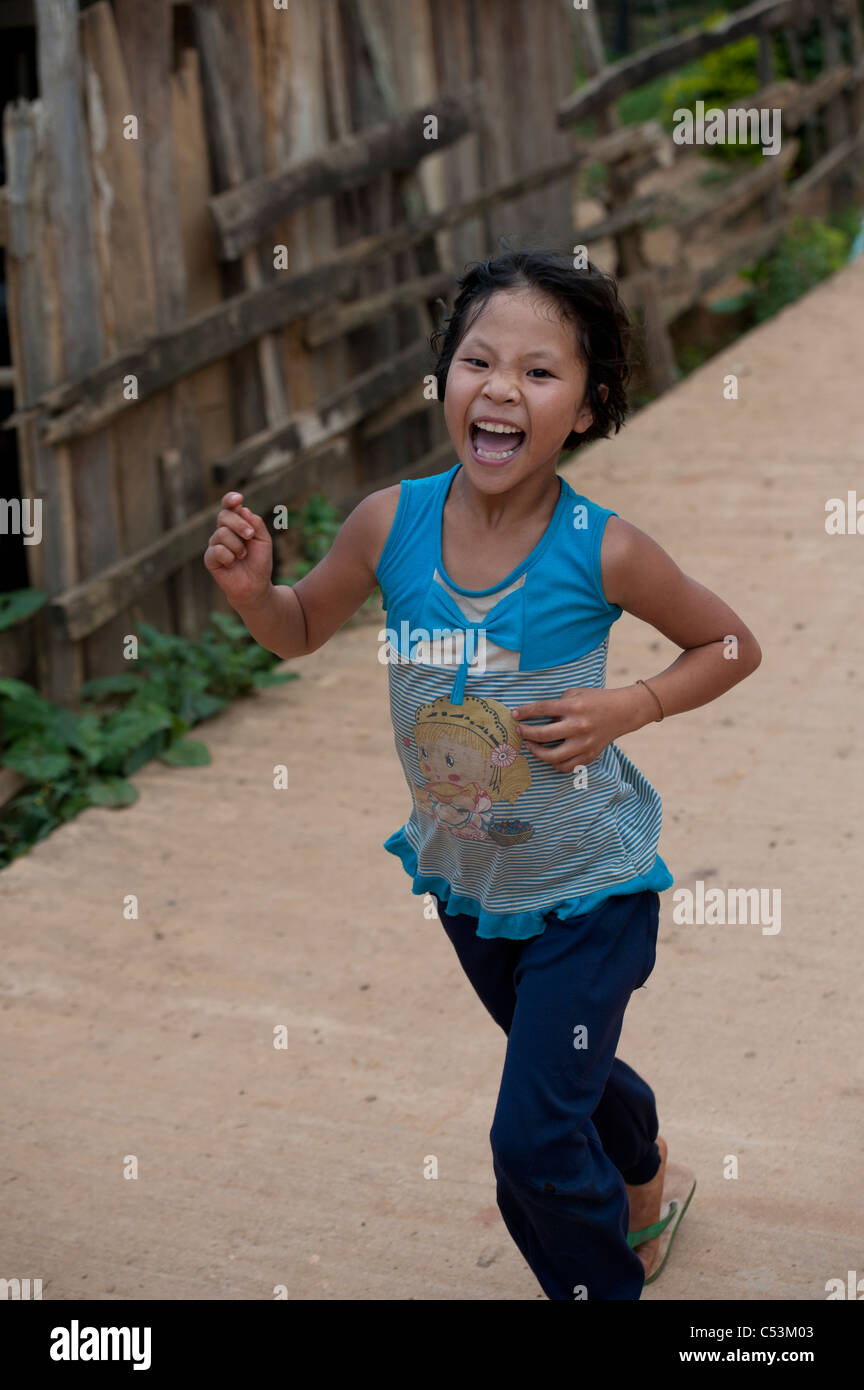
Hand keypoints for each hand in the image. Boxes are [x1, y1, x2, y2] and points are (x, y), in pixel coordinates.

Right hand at [204, 492, 272, 606]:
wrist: (256, 585)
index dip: (230, 499)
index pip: (228, 506)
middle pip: (224, 515)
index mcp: (236, 523)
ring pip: (222, 533)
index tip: (239, 499)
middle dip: (240, 525)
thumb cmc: (259, 561)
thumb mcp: (263, 539)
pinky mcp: (209, 558)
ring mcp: (215, 544)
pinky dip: (229, 557)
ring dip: (238, 546)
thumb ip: (256, 523)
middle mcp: (223, 531)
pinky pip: (217, 550)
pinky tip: (232, 564)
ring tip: (242, 556)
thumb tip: (242, 509)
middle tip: (250, 537)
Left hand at [511, 686, 632, 772]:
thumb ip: (557, 705)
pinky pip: (566, 766)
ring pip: (553, 756)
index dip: (525, 712)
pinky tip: (549, 756)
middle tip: (520, 730)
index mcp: (573, 707)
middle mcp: (578, 726)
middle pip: (543, 734)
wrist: (622, 712)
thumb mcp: (575, 694)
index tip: (514, 715)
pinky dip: (554, 763)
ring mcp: (584, 743)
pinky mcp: (589, 755)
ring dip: (537, 752)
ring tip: (531, 745)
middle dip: (526, 733)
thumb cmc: (595, 700)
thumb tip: (538, 718)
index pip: (542, 709)